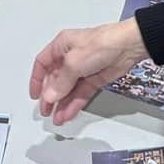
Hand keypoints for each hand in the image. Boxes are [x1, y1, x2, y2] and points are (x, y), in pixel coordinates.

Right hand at [30, 17, 147, 124]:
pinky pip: (80, 94)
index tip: (34, 96)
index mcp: (61, 46)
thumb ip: (61, 82)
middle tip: (46, 111)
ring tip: (57, 119)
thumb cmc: (101, 44)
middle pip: (55, 80)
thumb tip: (49, 96)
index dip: (36, 80)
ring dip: (62, 104)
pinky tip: (68, 113)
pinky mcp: (94, 79)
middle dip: (50, 96)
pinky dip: (74, 104)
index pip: (42, 64)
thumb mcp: (74, 62)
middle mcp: (70, 58)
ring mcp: (83, 69)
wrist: (128, 47)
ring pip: (68, 90)